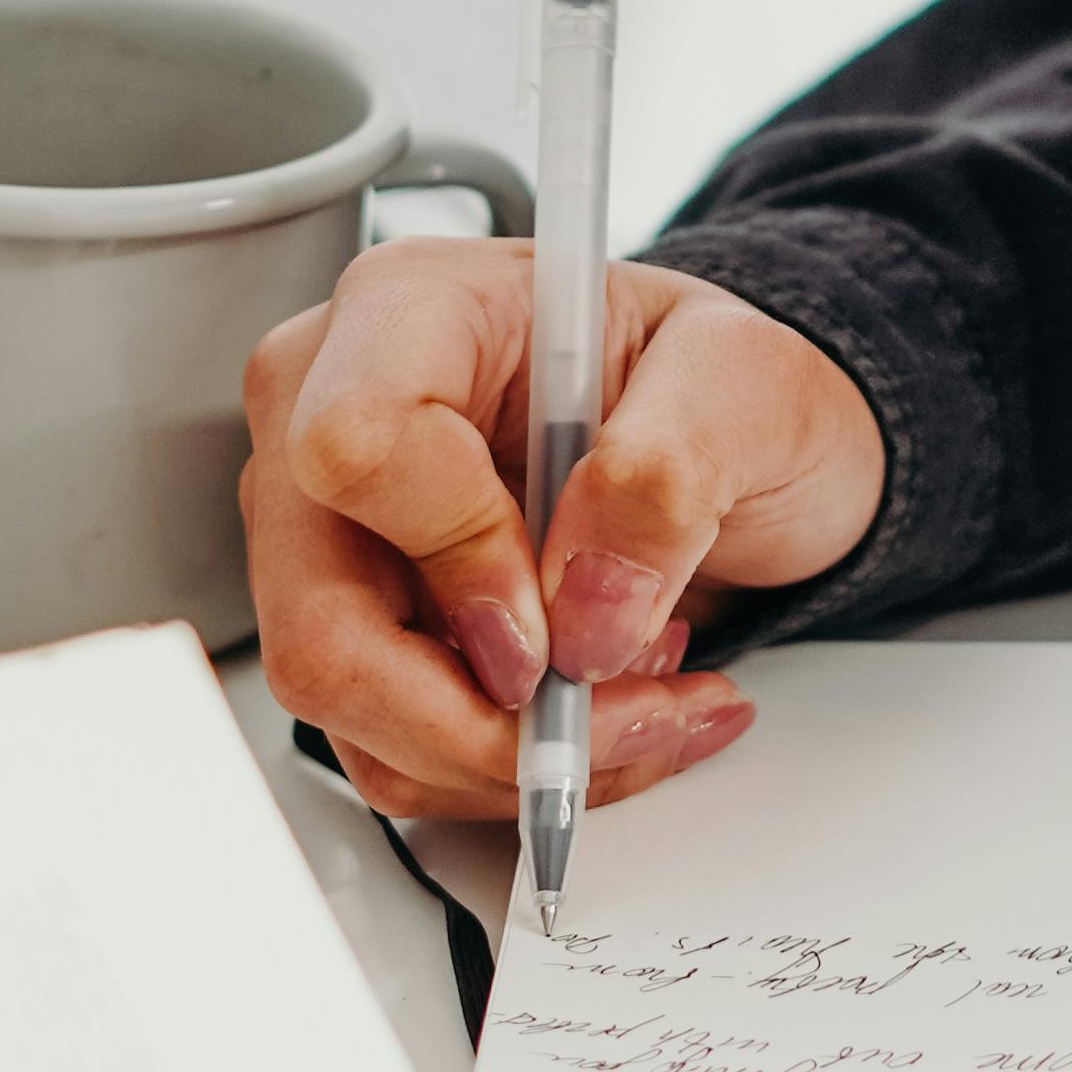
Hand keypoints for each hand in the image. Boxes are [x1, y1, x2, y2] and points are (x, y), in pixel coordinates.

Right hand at [240, 246, 886, 828]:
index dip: (460, 560)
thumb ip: (669, 470)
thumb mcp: (752, 384)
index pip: (357, 446)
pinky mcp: (356, 618)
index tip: (570, 618)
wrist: (735, 438)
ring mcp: (330, 528)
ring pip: (349, 706)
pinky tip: (602, 712)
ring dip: (509, 750)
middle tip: (623, 717)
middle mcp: (331, 411)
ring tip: (645, 698)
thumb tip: (585, 607)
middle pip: (319, 619)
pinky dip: (503, 764)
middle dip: (479, 716)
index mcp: (412, 307)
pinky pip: (391, 743)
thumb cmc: (724, 384)